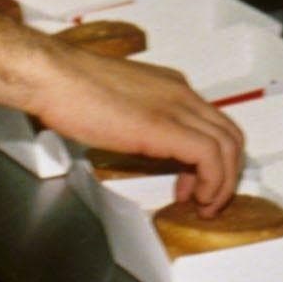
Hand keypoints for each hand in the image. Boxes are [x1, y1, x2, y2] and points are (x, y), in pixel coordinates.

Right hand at [30, 50, 243, 211]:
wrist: (52, 76)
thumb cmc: (70, 88)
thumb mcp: (122, 105)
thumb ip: (142, 122)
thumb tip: (148, 145)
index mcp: (172, 87)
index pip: (215, 123)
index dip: (215, 159)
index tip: (193, 183)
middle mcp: (181, 93)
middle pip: (230, 135)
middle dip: (227, 174)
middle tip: (206, 200)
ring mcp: (175, 107)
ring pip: (227, 146)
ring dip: (222, 184)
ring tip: (203, 206)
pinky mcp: (164, 126)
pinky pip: (209, 156)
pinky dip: (212, 181)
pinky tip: (195, 197)